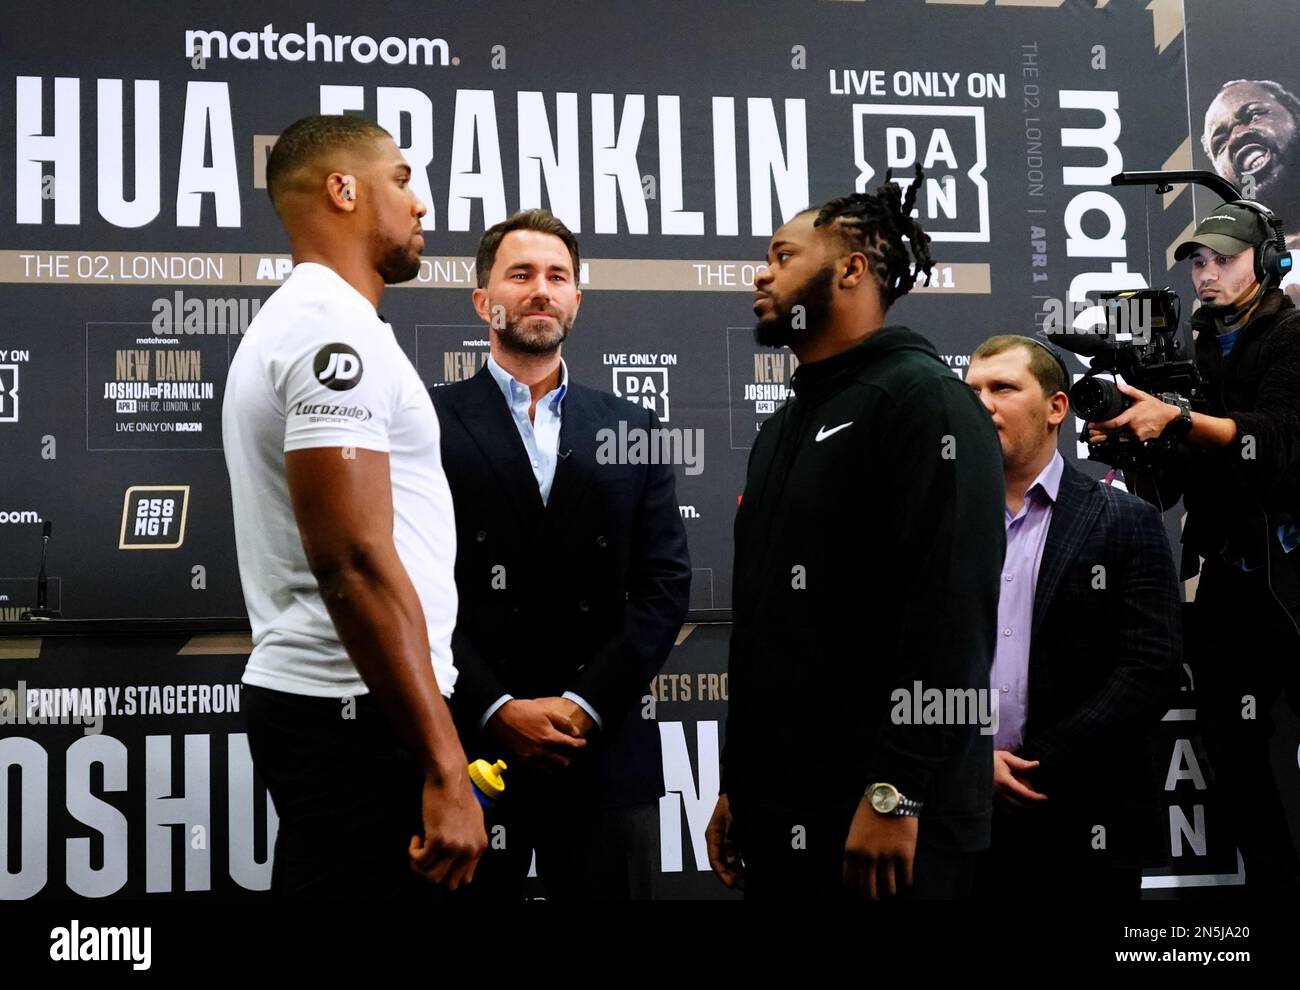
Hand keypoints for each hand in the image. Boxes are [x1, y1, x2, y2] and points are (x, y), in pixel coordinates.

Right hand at [408, 765, 487, 890]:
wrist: (449, 778)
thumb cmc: (458, 795)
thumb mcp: (473, 822)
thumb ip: (469, 843)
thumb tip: (459, 864)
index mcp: (480, 847)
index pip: (464, 880)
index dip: (446, 875)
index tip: (436, 861)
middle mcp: (470, 850)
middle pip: (447, 884)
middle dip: (432, 874)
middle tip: (424, 858)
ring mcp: (455, 847)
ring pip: (432, 878)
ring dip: (419, 867)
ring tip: (418, 849)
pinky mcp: (438, 840)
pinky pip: (419, 861)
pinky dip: (412, 853)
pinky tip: (415, 838)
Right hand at [486, 698, 586, 769]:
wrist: (501, 717)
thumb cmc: (523, 711)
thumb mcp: (546, 711)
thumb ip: (563, 722)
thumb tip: (575, 732)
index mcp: (549, 737)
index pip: (571, 746)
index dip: (580, 744)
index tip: (583, 742)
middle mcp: (542, 751)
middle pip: (564, 761)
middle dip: (570, 755)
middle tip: (570, 749)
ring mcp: (532, 758)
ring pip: (552, 768)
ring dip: (558, 762)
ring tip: (559, 755)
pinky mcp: (523, 761)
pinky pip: (539, 769)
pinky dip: (545, 765)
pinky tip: (545, 758)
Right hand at [705, 794, 743, 889]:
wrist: (738, 789)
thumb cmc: (731, 800)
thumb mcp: (729, 819)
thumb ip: (729, 838)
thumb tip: (731, 858)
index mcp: (712, 835)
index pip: (714, 860)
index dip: (722, 874)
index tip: (731, 883)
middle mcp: (718, 838)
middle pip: (722, 862)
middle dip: (729, 875)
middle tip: (739, 885)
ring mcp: (726, 838)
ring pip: (729, 860)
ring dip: (735, 871)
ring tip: (743, 881)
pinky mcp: (734, 837)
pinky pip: (735, 853)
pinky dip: (740, 862)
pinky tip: (746, 868)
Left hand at [842, 797, 918, 898]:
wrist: (890, 795)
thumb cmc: (870, 811)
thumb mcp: (854, 832)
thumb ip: (856, 852)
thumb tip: (863, 873)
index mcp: (852, 852)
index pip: (850, 883)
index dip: (857, 889)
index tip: (863, 888)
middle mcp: (868, 858)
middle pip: (869, 891)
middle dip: (874, 895)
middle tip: (878, 894)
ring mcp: (887, 857)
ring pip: (889, 889)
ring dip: (890, 890)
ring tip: (892, 886)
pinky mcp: (905, 854)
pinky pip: (906, 879)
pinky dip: (905, 881)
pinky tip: (904, 876)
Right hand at [993, 750, 1047, 813]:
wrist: (969, 765)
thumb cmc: (988, 759)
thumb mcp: (1004, 757)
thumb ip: (1021, 763)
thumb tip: (1036, 764)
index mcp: (1004, 781)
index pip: (1024, 794)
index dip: (1037, 798)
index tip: (1045, 798)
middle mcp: (998, 793)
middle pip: (1021, 806)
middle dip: (1033, 806)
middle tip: (1042, 803)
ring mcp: (993, 800)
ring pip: (1013, 812)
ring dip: (1025, 811)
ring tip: (1033, 806)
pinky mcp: (989, 803)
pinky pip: (1004, 812)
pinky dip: (1015, 812)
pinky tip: (1020, 807)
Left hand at [1087, 383, 1179, 443]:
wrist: (1171, 420)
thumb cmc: (1158, 409)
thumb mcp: (1144, 397)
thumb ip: (1130, 391)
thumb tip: (1119, 385)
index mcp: (1133, 416)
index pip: (1114, 422)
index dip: (1102, 425)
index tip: (1092, 425)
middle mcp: (1134, 427)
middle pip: (1113, 432)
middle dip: (1100, 432)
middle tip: (1090, 432)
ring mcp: (1137, 435)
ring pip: (1118, 438)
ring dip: (1106, 438)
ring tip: (1095, 437)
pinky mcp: (1140, 440)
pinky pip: (1126, 441)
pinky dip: (1117, 440)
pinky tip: (1110, 439)